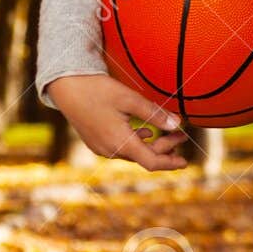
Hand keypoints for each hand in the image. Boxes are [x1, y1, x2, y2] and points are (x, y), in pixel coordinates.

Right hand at [47, 74, 189, 170]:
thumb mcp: (130, 99)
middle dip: (165, 147)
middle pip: (144, 156)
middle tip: (182, 134)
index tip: (185, 162)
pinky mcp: (96, 142)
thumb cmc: (99, 90)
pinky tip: (145, 131)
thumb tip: (177, 124)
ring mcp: (101, 147)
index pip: (151, 162)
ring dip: (152, 144)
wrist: (67, 88)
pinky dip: (137, 141)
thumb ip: (154, 113)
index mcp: (120, 142)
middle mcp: (109, 150)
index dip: (170, 163)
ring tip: (169, 132)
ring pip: (133, 152)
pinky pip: (121, 147)